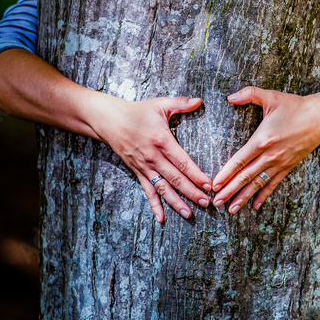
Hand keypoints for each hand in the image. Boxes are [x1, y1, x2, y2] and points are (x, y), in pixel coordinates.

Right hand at [88, 94, 212, 222]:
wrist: (110, 121)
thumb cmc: (138, 111)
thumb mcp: (160, 104)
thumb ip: (181, 103)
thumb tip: (200, 101)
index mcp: (162, 140)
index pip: (182, 162)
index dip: (196, 175)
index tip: (209, 185)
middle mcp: (153, 157)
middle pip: (175, 179)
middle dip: (192, 192)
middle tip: (206, 203)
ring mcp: (144, 167)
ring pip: (162, 189)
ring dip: (176, 203)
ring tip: (189, 214)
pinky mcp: (137, 172)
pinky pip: (147, 191)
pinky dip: (154, 206)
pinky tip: (162, 218)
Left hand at [211, 86, 319, 213]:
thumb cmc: (295, 106)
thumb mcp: (270, 96)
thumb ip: (248, 94)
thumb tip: (229, 96)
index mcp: (262, 140)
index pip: (240, 161)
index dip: (226, 174)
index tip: (214, 185)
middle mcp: (270, 155)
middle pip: (246, 176)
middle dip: (229, 191)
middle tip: (216, 203)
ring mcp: (280, 163)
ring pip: (258, 184)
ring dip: (244, 197)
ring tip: (231, 210)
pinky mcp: (288, 166)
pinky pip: (273, 184)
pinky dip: (264, 195)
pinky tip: (255, 205)